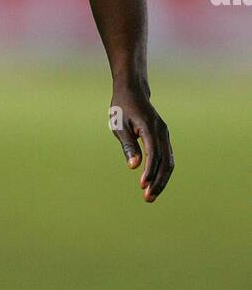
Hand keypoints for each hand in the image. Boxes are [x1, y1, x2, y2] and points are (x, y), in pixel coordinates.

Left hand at [109, 83, 173, 202]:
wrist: (133, 91)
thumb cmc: (122, 108)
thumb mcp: (119, 125)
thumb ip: (127, 145)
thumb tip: (133, 166)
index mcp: (150, 128)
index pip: (153, 154)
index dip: (149, 171)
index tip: (142, 186)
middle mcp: (162, 132)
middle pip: (166, 161)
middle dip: (158, 181)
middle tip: (148, 198)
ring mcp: (165, 135)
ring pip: (169, 162)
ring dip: (162, 180)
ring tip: (151, 196)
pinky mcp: (163, 138)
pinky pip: (167, 157)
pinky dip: (162, 172)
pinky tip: (155, 183)